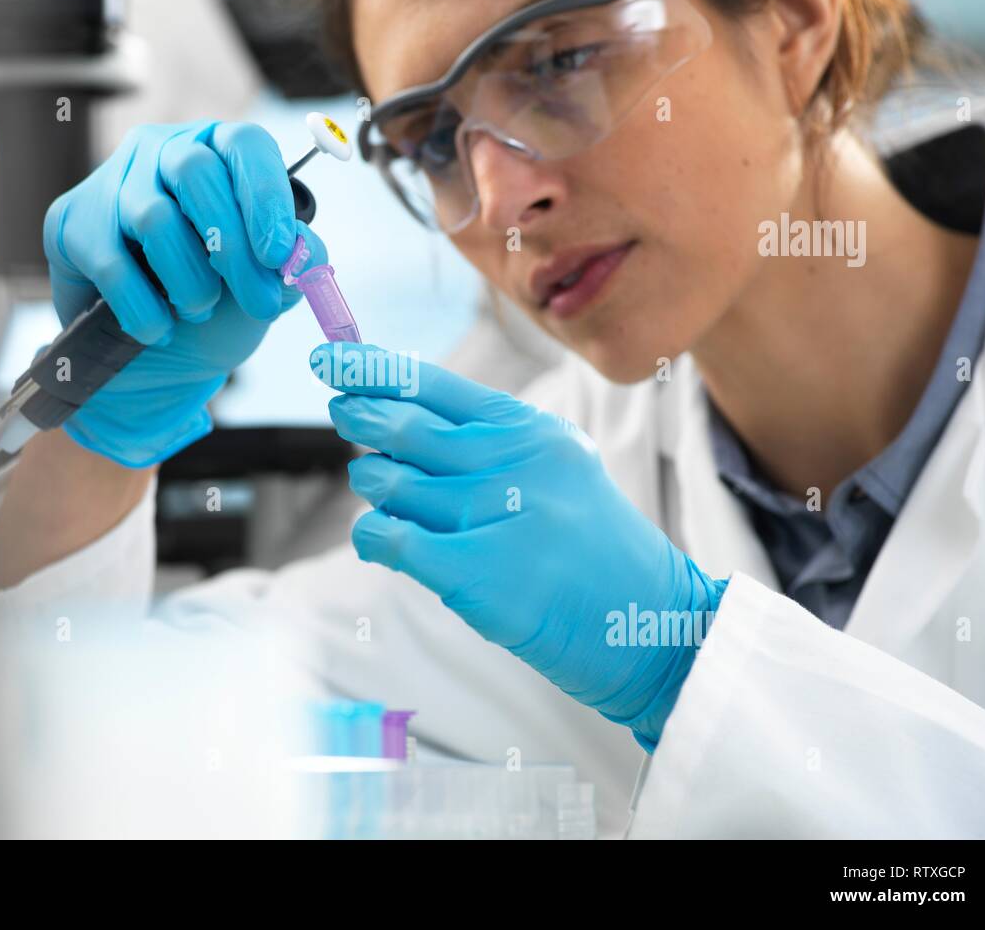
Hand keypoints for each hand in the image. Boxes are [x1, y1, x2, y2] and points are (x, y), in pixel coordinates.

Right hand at [43, 120, 324, 466]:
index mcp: (217, 153)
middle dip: (233, 247)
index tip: (279, 254)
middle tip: (259, 302)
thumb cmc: (219, 312)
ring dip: (189, 281)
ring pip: (154, 218)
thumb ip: (296, 262)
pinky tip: (159, 330)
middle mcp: (160, 152)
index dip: (265, 195)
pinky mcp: (72, 224)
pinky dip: (145, 309)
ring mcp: (111, 183)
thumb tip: (304, 245)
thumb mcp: (270, 289)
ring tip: (199, 312)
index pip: (244, 144)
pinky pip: (112, 263)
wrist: (158, 366)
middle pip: (195, 172)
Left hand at [313, 342, 726, 751]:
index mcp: (532, 431)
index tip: (332, 357)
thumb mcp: (555, 471)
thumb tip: (391, 417)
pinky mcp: (476, 571)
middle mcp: (514, 463)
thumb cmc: (591, 550)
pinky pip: (389, 537)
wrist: (653, 627)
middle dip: (360, 415)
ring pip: (389, 483)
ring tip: (392, 496)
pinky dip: (373, 536)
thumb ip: (486, 445)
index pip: (434, 385)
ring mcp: (496, 515)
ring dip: (375, 486)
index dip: (374, 369)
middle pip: (404, 427)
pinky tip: (379, 539)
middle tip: (343, 411)